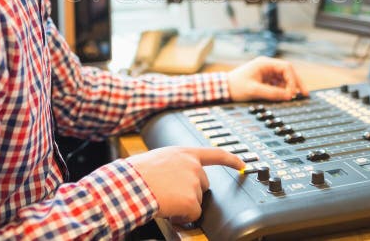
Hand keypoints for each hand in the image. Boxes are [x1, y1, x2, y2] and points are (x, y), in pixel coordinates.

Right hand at [127, 146, 244, 222]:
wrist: (128, 185)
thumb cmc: (136, 174)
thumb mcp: (158, 159)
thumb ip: (174, 165)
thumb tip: (176, 178)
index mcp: (184, 153)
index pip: (214, 154)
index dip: (230, 159)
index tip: (241, 163)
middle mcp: (193, 165)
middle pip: (204, 184)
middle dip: (191, 192)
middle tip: (171, 193)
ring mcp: (194, 183)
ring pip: (197, 201)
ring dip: (184, 204)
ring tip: (165, 199)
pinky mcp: (192, 200)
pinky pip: (193, 214)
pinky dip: (183, 217)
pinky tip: (169, 210)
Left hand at [227, 56, 307, 101]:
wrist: (223, 88)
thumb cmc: (235, 86)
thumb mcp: (254, 90)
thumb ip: (272, 93)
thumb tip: (288, 96)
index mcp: (265, 63)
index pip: (286, 67)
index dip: (293, 80)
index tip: (293, 93)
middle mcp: (267, 66)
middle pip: (288, 72)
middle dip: (297, 83)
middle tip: (305, 94)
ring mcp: (267, 73)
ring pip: (284, 79)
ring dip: (290, 88)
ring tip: (295, 98)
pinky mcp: (265, 80)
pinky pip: (279, 84)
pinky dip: (284, 91)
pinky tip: (286, 98)